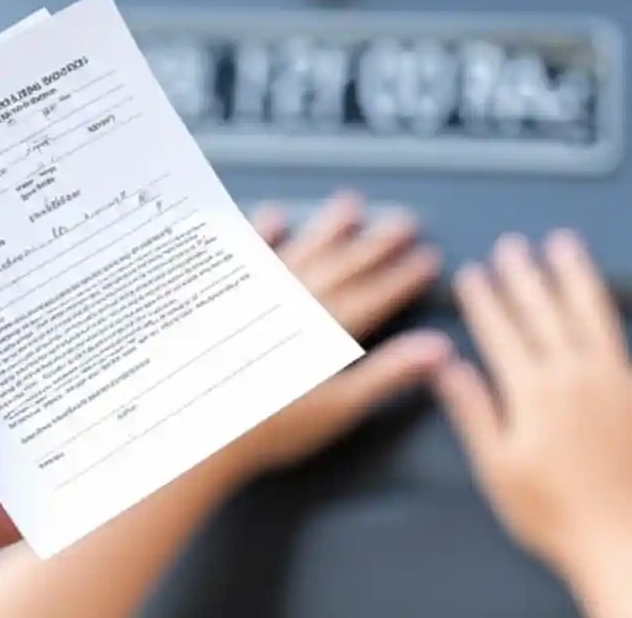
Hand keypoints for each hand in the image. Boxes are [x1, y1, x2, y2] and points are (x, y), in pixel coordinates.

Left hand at [231, 192, 451, 474]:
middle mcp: (295, 300)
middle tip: (404, 220)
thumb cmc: (266, 426)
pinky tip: (274, 217)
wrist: (194, 424)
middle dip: (377, 242)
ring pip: (301, 248)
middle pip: (344, 263)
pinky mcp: (223, 294)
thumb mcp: (339, 408)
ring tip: (349, 204)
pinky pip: (245, 252)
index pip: (377, 295)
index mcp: (327, 329)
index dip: (405, 276)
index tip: (428, 258)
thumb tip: (437, 349)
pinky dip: (262, 233)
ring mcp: (257, 291)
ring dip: (328, 227)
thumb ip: (390, 374)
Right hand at [435, 230, 631, 575]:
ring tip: (563, 244)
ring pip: (593, 312)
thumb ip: (471, 409)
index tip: (471, 274)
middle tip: (510, 246)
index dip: (482, 299)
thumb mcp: (495, 466)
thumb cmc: (555, 514)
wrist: (622, 543)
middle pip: (542, 310)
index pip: (499, 330)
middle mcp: (576, 374)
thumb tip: (445, 364)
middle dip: (522, 274)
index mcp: (532, 390)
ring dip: (576, 274)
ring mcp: (618, 380)